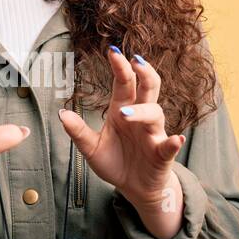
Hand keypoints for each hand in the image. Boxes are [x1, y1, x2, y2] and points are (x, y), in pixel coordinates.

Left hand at [57, 46, 184, 209]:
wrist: (133, 188)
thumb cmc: (115, 162)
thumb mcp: (91, 149)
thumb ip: (78, 132)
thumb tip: (62, 114)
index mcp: (123, 110)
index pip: (124, 83)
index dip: (120, 67)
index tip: (112, 51)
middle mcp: (141, 118)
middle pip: (148, 89)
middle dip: (144, 73)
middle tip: (135, 61)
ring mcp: (154, 135)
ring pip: (155, 114)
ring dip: (142, 111)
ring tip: (125, 113)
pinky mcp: (162, 154)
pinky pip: (170, 146)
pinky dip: (173, 142)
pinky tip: (176, 139)